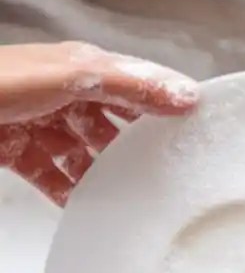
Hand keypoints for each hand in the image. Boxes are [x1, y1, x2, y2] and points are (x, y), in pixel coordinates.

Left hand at [0, 41, 197, 203]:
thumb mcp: (73, 76)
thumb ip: (132, 86)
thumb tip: (188, 95)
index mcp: (81, 67)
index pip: (137, 84)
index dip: (166, 103)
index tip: (198, 129)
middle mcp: (64, 93)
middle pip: (113, 122)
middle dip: (138, 145)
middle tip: (168, 170)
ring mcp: (40, 124)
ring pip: (85, 151)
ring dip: (105, 171)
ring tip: (132, 195)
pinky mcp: (17, 152)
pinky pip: (53, 175)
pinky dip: (70, 191)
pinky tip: (89, 206)